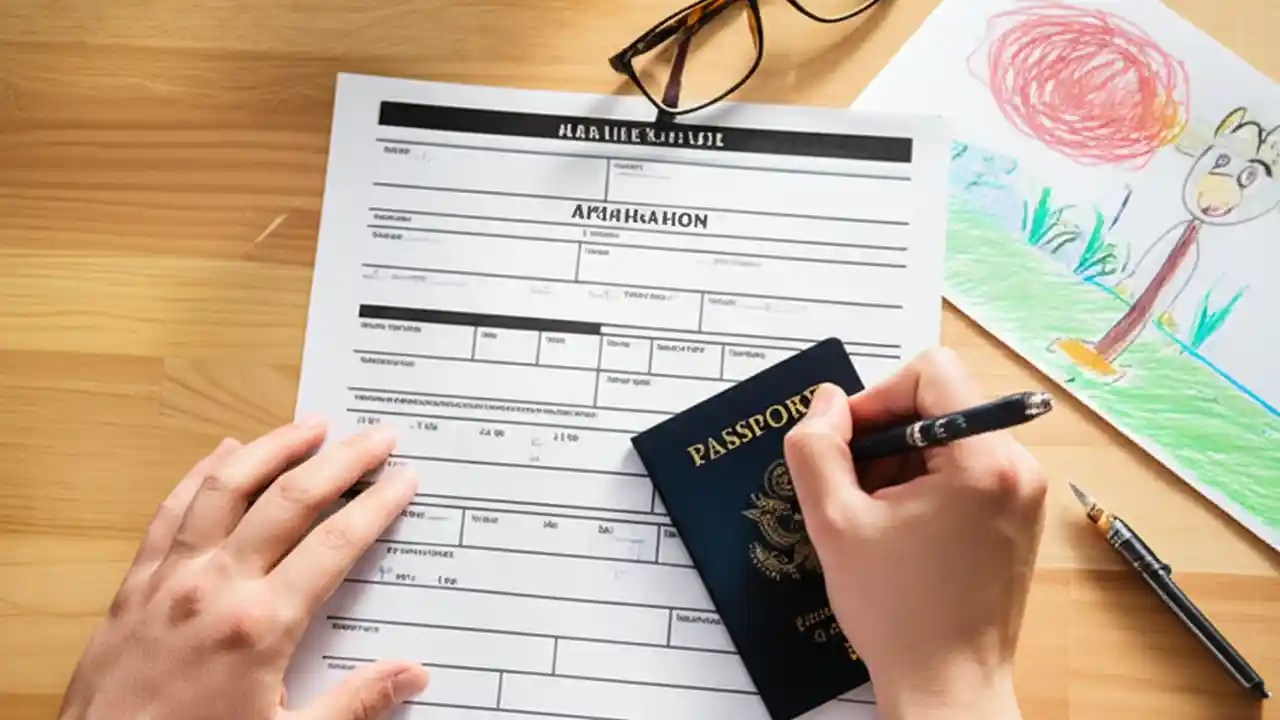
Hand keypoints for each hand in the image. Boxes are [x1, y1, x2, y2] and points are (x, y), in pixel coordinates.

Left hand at [58, 418, 428, 719]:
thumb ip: (354, 703)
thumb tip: (412, 675)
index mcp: (262, 625)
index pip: (336, 543)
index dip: (377, 505)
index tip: (404, 479)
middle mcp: (217, 587)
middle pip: (291, 499)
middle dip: (341, 460)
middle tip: (376, 436)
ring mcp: (172, 579)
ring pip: (227, 488)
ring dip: (273, 448)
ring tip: (311, 425)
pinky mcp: (136, 585)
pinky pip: (172, 512)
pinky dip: (201, 475)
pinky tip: (223, 452)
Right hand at [784, 349, 1045, 719]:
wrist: (947, 685)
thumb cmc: (900, 615)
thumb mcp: (834, 522)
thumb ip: (816, 448)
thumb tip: (826, 403)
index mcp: (985, 462)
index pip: (933, 371)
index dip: (878, 395)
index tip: (849, 439)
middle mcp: (1018, 468)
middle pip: (941, 402)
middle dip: (886, 434)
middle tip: (853, 484)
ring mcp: (1024, 494)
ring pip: (949, 435)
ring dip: (901, 460)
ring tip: (875, 514)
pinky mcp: (1018, 516)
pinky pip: (965, 468)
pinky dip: (924, 482)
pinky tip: (898, 527)